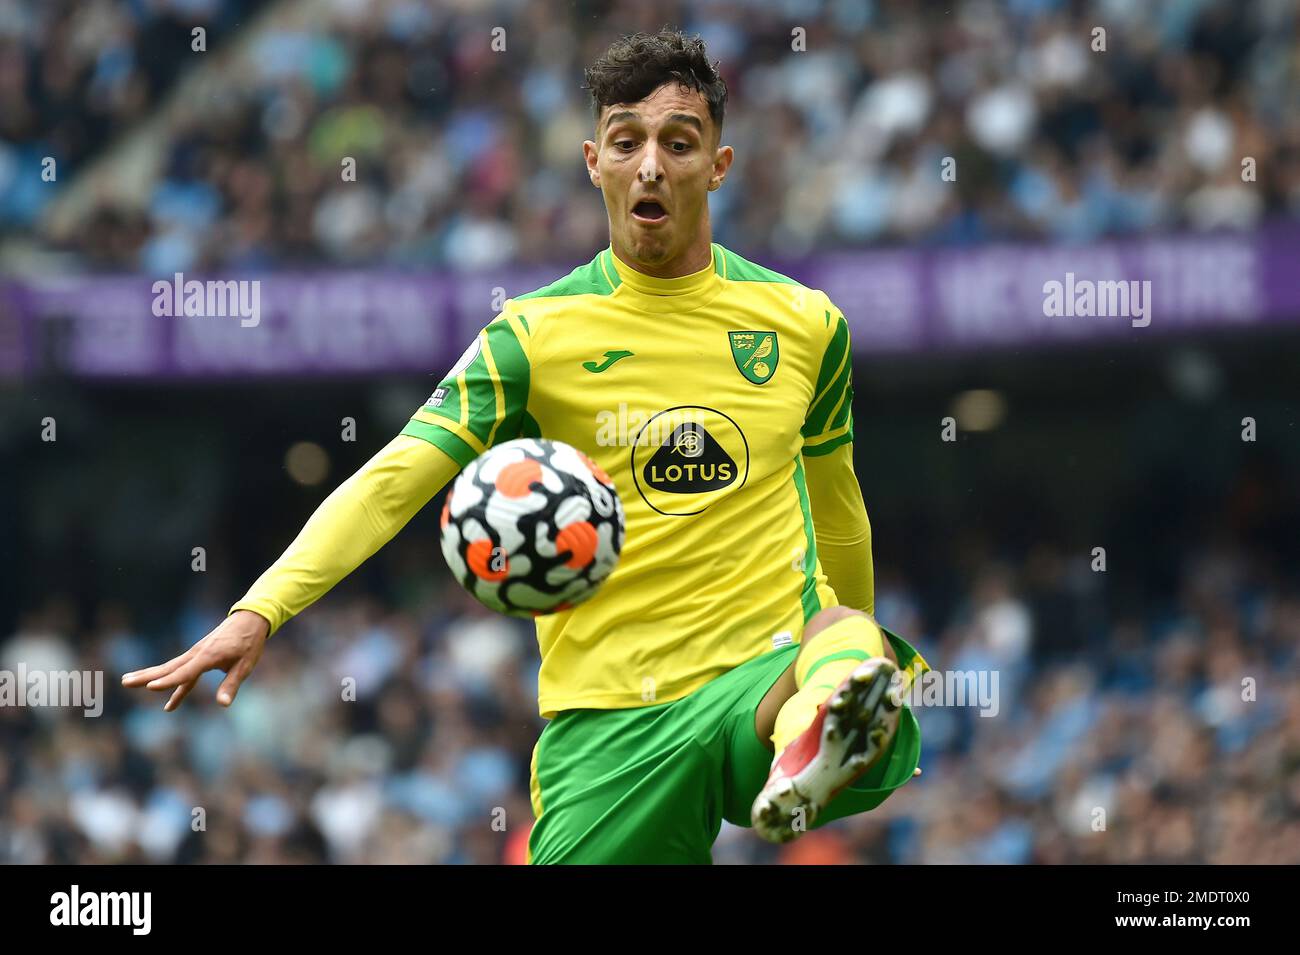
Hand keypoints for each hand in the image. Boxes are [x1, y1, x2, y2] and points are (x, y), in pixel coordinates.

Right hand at [121, 609, 269, 710]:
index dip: (169, 683)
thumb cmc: (249, 643)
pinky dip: (170, 681)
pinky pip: (180, 670)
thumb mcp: (245, 666)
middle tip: (124, 682)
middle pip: (169, 668)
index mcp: (208, 656)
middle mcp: (197, 654)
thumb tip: (223, 704)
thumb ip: (232, 684)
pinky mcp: (197, 655)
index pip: (185, 673)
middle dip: (146, 676)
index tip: (150, 687)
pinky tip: (165, 698)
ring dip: (149, 675)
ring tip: (127, 681)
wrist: (249, 620)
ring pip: (169, 667)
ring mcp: (195, 654)